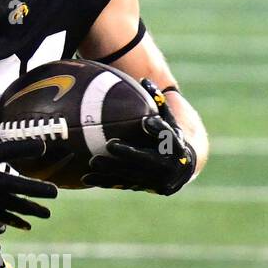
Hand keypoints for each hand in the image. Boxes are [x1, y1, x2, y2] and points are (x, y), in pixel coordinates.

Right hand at [0, 89, 57, 229]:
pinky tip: (27, 225)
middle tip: (55, 192)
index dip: (26, 149)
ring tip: (47, 212)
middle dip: (36, 190)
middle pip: (15, 185)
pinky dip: (13, 220)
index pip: (7, 151)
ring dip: (29, 209)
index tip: (43, 147)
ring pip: (10, 204)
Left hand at [82, 81, 196, 195]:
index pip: (167, 137)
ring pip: (131, 175)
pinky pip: (120, 184)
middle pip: (146, 159)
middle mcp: (167, 166)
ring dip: (111, 169)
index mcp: (175, 146)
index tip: (147, 122)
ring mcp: (153, 180)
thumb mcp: (170, 119)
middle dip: (129, 153)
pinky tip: (86, 178)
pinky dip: (104, 181)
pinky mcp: (140, 187)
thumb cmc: (171, 136)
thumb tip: (144, 80)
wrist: (182, 168)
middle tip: (110, 145)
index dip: (158, 130)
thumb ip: (159, 102)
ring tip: (93, 162)